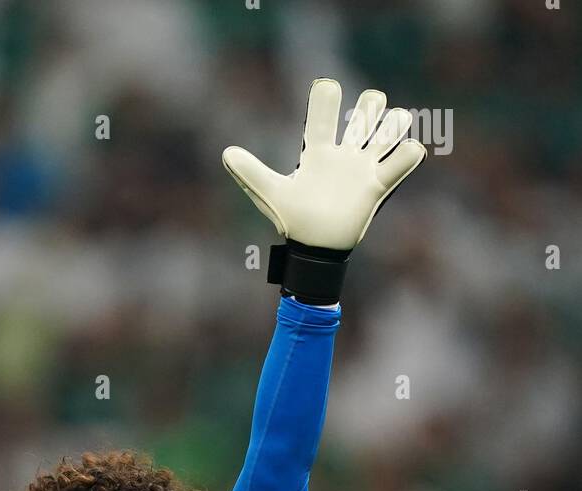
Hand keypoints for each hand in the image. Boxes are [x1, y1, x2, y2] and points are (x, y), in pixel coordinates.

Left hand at [223, 78, 426, 251]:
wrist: (315, 252)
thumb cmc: (293, 221)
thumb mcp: (271, 194)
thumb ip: (251, 173)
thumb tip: (227, 153)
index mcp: (319, 150)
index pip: (326, 108)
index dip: (328, 94)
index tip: (327, 91)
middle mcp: (345, 153)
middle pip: (369, 108)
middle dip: (371, 105)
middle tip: (360, 125)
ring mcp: (364, 168)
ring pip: (392, 126)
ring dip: (394, 124)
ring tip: (384, 140)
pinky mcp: (378, 187)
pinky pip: (405, 160)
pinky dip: (409, 154)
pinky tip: (402, 157)